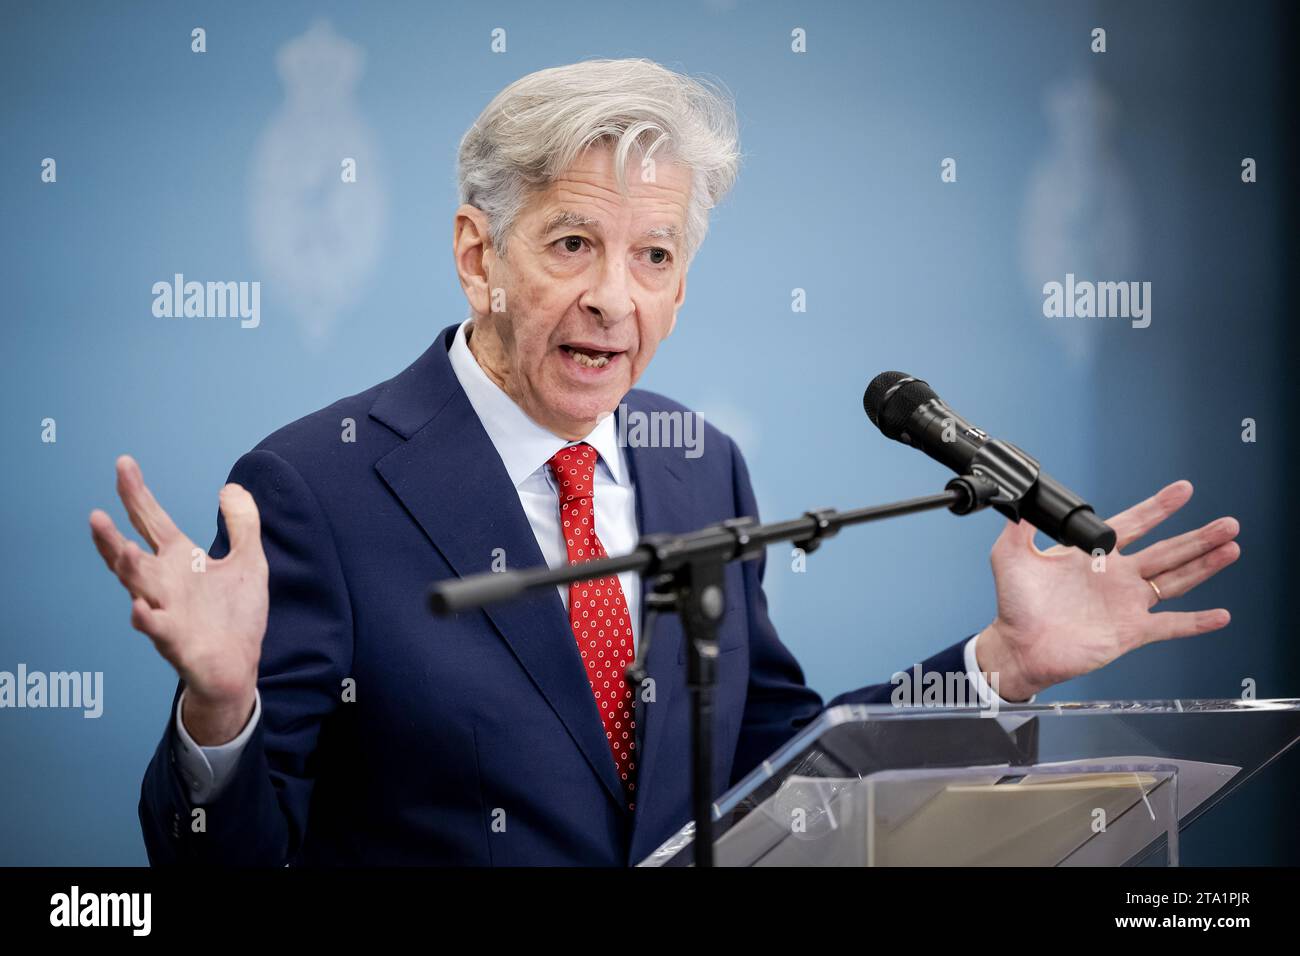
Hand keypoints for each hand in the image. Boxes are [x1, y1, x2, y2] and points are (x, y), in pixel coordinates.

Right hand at [89, 455, 267, 743]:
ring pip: (139, 589)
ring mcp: (167, 611)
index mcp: (181, 561)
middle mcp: (166, 583)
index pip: (153, 521)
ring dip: (128, 570)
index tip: (124, 464)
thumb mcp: (249, 562)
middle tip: (95, 514)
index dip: (137, 494)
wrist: (238, 666)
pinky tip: (140, 609)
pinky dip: (148, 619)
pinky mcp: (177, 641)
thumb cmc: (235, 616)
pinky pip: (157, 630)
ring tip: (120, 548)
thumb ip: (242, 525)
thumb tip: (231, 487)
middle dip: (112, 537)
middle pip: (132, 555)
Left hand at [974, 480, 1238, 700]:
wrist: (1017, 645)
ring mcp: (1127, 603)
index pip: (1133, 523)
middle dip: (1198, 536)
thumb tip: (1020, 501)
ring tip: (1231, 548)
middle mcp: (1116, 576)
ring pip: (1176, 580)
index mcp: (1093, 555)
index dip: (1159, 507)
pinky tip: (1220, 615)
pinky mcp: (1131, 631)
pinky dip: (1195, 622)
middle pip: (1167, 550)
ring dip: (1204, 565)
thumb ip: (1018, 528)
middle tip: (1227, 522)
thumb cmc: (1015, 605)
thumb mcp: (1010, 557)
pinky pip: (1170, 625)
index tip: (1183, 490)